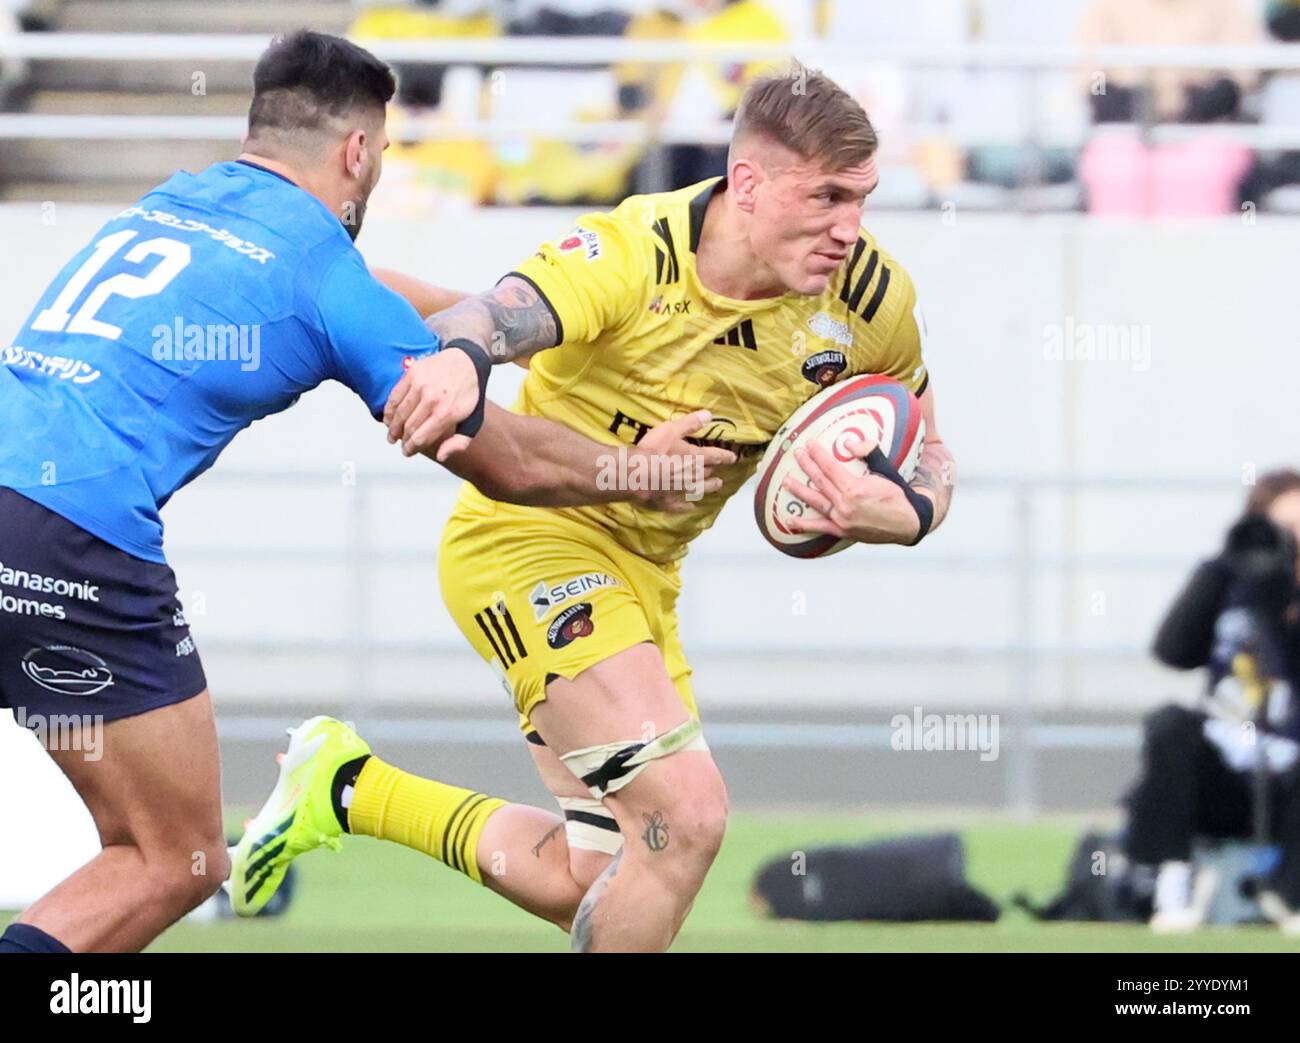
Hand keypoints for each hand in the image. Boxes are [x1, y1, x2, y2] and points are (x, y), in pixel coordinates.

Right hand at [382, 350, 480, 458]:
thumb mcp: (473, 421)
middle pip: (408, 427)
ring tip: (392, 435)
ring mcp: (420, 385)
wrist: (468, 361)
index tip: (407, 452)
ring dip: (393, 428)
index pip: (420, 438)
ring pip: (399, 413)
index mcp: (447, 413)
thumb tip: (442, 456)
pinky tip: (389, 418)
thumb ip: (460, 442)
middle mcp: (432, 399)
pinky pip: (394, 396)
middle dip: (402, 440)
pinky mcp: (412, 374)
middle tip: (400, 444)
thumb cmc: (469, 392)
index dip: (411, 448)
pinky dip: (389, 410)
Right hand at [627, 410, 737, 513]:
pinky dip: (687, 506)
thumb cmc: (654, 451)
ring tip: (717, 486)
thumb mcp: (672, 430)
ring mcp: (681, 491)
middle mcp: (692, 476)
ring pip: (699, 490)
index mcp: (695, 458)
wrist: (637, 476)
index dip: (725, 456)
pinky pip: (681, 505)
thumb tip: (709, 415)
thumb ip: (690, 423)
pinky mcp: (668, 502)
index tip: (733, 458)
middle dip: (715, 472)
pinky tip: (691, 507)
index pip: (715, 456)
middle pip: (707, 474)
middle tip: (721, 472)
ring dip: (708, 487)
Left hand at [780, 438, 922, 544]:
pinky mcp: (842, 531)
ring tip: (785, 481)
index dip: (818, 454)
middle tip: (796, 454)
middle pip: (819, 481)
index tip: (809, 444)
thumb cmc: (896, 495)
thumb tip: (849, 444)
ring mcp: (842, 519)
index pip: (830, 467)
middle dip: (806, 465)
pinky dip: (804, 524)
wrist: (907, 523)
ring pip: (815, 502)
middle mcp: (845, 504)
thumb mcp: (885, 469)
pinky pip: (820, 527)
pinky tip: (790, 520)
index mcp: (855, 488)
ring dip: (799, 490)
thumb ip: (869, 453)